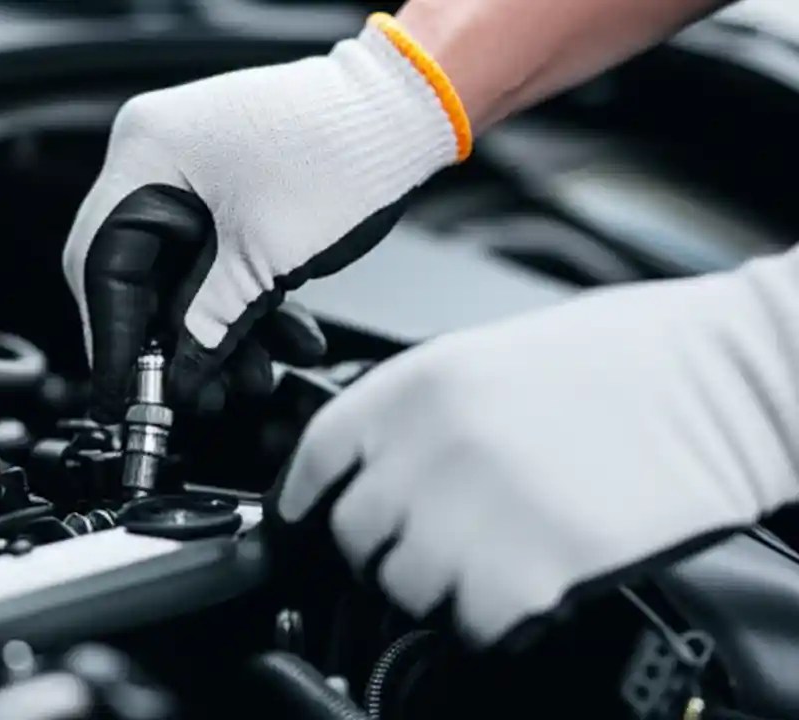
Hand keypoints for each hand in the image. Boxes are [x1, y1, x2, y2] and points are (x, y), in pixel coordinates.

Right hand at [63, 15, 470, 419]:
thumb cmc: (347, 149)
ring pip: (181, 274)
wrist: (410, 110)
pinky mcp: (226, 186)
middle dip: (167, 341)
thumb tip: (180, 378)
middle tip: (185, 394)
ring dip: (216, 331)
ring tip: (249, 380)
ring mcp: (192, 169)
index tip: (118, 396)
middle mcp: (157, 154)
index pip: (102, 265)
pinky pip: (215, 257)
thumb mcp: (266, 259)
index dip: (112, 340)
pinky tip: (278, 341)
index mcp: (146, 154)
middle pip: (135, 273)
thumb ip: (211, 325)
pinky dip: (242, 302)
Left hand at [276, 250, 798, 646]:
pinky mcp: (535, 568)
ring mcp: (481, 508)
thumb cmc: (628, 361)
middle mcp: (435, 444)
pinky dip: (492, 621)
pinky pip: (473, 624)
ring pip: (406, 586)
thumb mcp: (495, 355)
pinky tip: (527, 591)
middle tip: (423, 551)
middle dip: (379, 553)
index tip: (301, 520)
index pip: (317, 453)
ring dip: (437, 590)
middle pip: (355, 533)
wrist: (733, 379)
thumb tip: (376, 469)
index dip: (301, 497)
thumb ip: (423, 413)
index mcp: (420, 383)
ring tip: (487, 565)